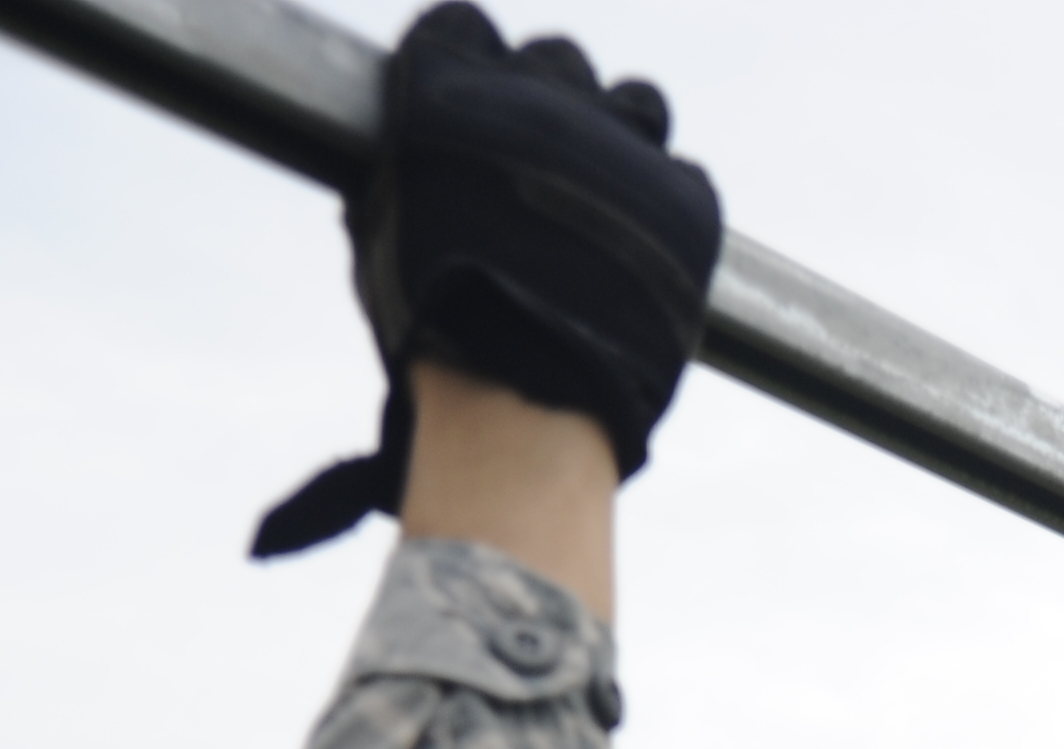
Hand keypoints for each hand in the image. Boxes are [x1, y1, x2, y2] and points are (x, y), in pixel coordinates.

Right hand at [254, 7, 723, 557]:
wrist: (521, 396)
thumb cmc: (430, 327)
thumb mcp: (378, 235)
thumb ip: (396, 178)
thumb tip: (395, 168)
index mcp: (458, 87)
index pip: (464, 26)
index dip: (466, 68)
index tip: (467, 107)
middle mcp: (545, 94)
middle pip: (557, 60)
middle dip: (545, 100)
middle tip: (537, 161)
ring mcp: (623, 143)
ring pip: (636, 102)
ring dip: (618, 134)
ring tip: (604, 192)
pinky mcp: (685, 201)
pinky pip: (683, 179)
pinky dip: (667, 204)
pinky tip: (645, 246)